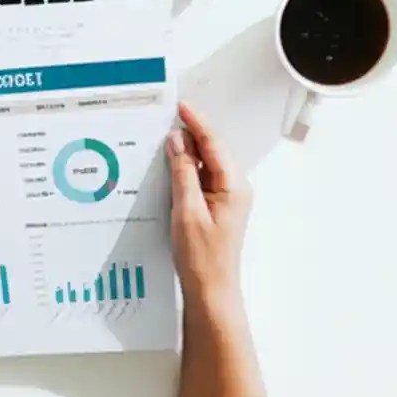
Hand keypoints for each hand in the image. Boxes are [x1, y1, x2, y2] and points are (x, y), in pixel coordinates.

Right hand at [167, 103, 251, 311]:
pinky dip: (186, 170)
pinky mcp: (216, 207)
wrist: (211, 291)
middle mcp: (235, 188)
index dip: (196, 122)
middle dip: (190, 133)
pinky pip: (201, 179)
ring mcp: (227, 197)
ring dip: (186, 152)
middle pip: (211, 150)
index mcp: (233, 186)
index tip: (179, 105)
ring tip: (162, 139)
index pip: (214, 144)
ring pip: (205, 164)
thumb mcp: (187, 211)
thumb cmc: (201, 257)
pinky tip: (168, 167)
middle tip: (164, 118)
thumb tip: (177, 141)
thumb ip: (183, 173)